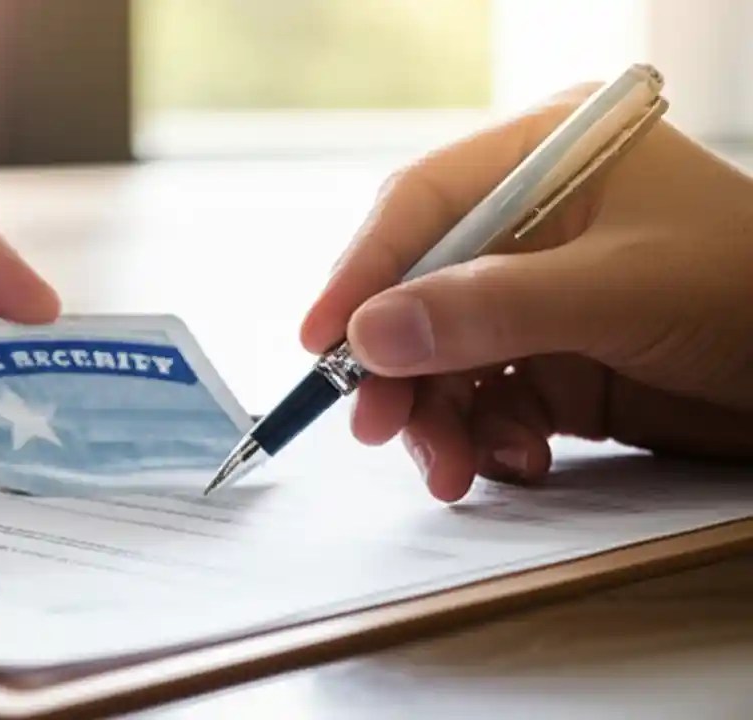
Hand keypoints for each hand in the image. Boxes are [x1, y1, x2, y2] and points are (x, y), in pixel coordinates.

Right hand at [300, 84, 752, 501]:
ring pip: (446, 357)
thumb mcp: (617, 291)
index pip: (422, 206)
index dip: (363, 271)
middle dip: (400, 366)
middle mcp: (533, 224)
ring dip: (438, 418)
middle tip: (380, 427)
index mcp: (544, 161)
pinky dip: (486, 438)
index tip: (322, 340)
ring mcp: (542, 298)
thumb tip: (367, 335)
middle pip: (421, 291)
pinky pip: (488, 400)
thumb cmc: (750, 289)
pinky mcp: (558, 363)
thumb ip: (490, 310)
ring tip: (451, 470)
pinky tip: (514, 462)